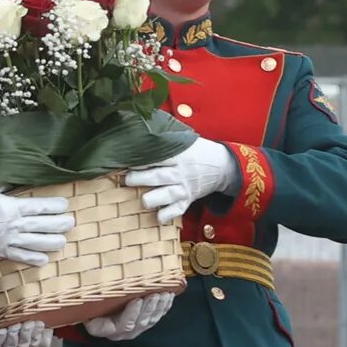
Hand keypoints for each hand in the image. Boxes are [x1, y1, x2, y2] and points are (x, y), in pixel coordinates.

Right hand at [0, 187, 73, 265]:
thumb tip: (9, 182)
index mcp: (13, 207)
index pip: (40, 206)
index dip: (54, 206)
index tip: (64, 205)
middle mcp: (16, 225)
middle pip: (44, 225)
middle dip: (60, 224)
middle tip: (71, 223)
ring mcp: (9, 240)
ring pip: (37, 243)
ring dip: (52, 242)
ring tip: (63, 241)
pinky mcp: (0, 252)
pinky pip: (20, 257)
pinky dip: (33, 259)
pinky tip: (43, 260)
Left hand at [0, 311, 55, 346]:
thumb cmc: (8, 320)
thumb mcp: (26, 321)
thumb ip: (39, 331)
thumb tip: (46, 344)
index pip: (34, 343)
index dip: (37, 334)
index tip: (39, 323)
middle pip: (23, 346)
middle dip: (26, 334)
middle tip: (28, 323)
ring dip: (13, 337)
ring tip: (14, 326)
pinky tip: (2, 331)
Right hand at [83, 289, 177, 341]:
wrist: (90, 313)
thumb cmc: (85, 309)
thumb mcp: (80, 310)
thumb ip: (80, 309)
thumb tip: (62, 319)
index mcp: (106, 329)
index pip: (123, 325)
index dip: (131, 313)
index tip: (137, 300)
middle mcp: (123, 332)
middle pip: (140, 322)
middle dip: (149, 308)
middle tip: (155, 294)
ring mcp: (135, 328)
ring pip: (150, 320)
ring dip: (159, 307)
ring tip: (164, 293)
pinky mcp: (143, 323)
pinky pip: (157, 317)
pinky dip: (164, 307)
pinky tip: (169, 296)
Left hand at [123, 137, 240, 220]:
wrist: (222, 166)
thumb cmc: (196, 152)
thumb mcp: (183, 141)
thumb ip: (163, 140)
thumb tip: (136, 129)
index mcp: (178, 155)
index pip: (157, 157)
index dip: (140, 160)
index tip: (124, 161)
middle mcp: (180, 172)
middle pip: (158, 177)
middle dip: (139, 179)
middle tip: (126, 179)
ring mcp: (184, 188)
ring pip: (166, 195)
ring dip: (152, 199)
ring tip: (141, 199)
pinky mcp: (187, 200)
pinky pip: (177, 211)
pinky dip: (167, 215)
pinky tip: (157, 217)